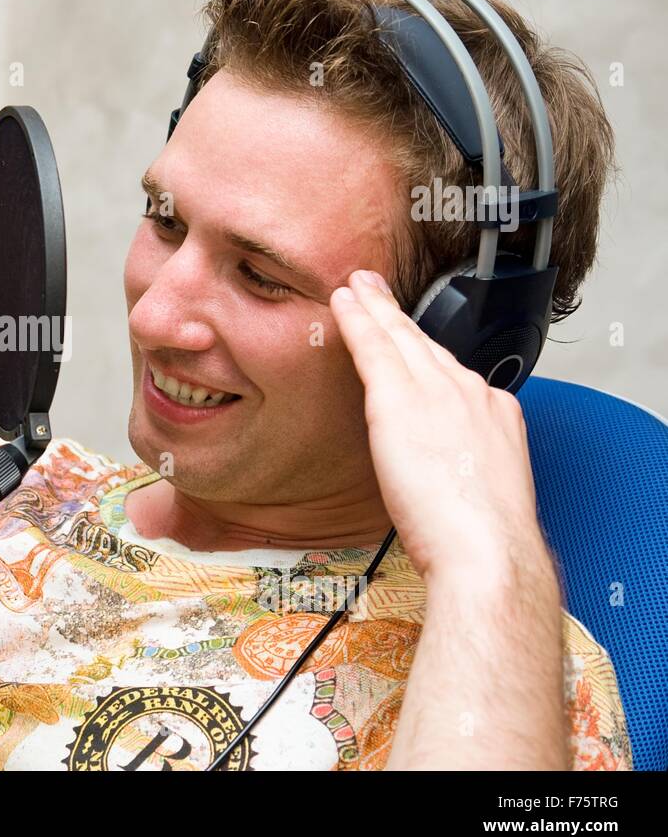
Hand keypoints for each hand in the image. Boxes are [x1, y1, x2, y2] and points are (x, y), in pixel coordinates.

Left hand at [329, 269, 545, 582]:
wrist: (488, 550)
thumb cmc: (484, 540)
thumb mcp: (481, 491)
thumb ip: (458, 468)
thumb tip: (437, 476)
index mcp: (494, 415)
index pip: (451, 372)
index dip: (424, 350)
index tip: (410, 336)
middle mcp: (470, 393)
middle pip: (425, 344)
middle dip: (398, 315)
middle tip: (375, 287)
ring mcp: (438, 391)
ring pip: (399, 337)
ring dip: (374, 308)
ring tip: (354, 286)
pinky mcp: (401, 399)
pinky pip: (373, 348)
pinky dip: (357, 321)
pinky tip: (341, 302)